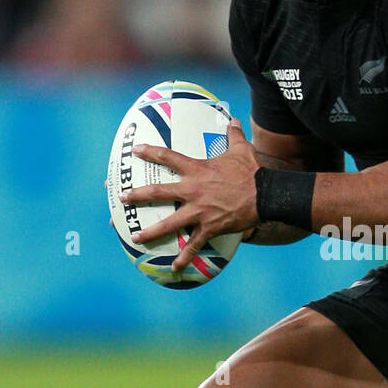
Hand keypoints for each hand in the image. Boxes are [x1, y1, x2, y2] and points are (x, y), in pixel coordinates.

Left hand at [120, 118, 259, 271]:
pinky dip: (185, 257)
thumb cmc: (252, 171)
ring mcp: (199, 211)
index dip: (150, 152)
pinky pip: (194, 245)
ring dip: (151, 231)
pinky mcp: (210, 227)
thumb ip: (234, 134)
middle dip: (138, 195)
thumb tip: (233, 120)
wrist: (266, 194)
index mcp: (197, 170)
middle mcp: (193, 191)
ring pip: (170, 223)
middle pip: (159, 192)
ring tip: (136, 237)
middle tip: (122, 198)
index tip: (135, 150)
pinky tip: (175, 268)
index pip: (168, 157)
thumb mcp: (242, 150)